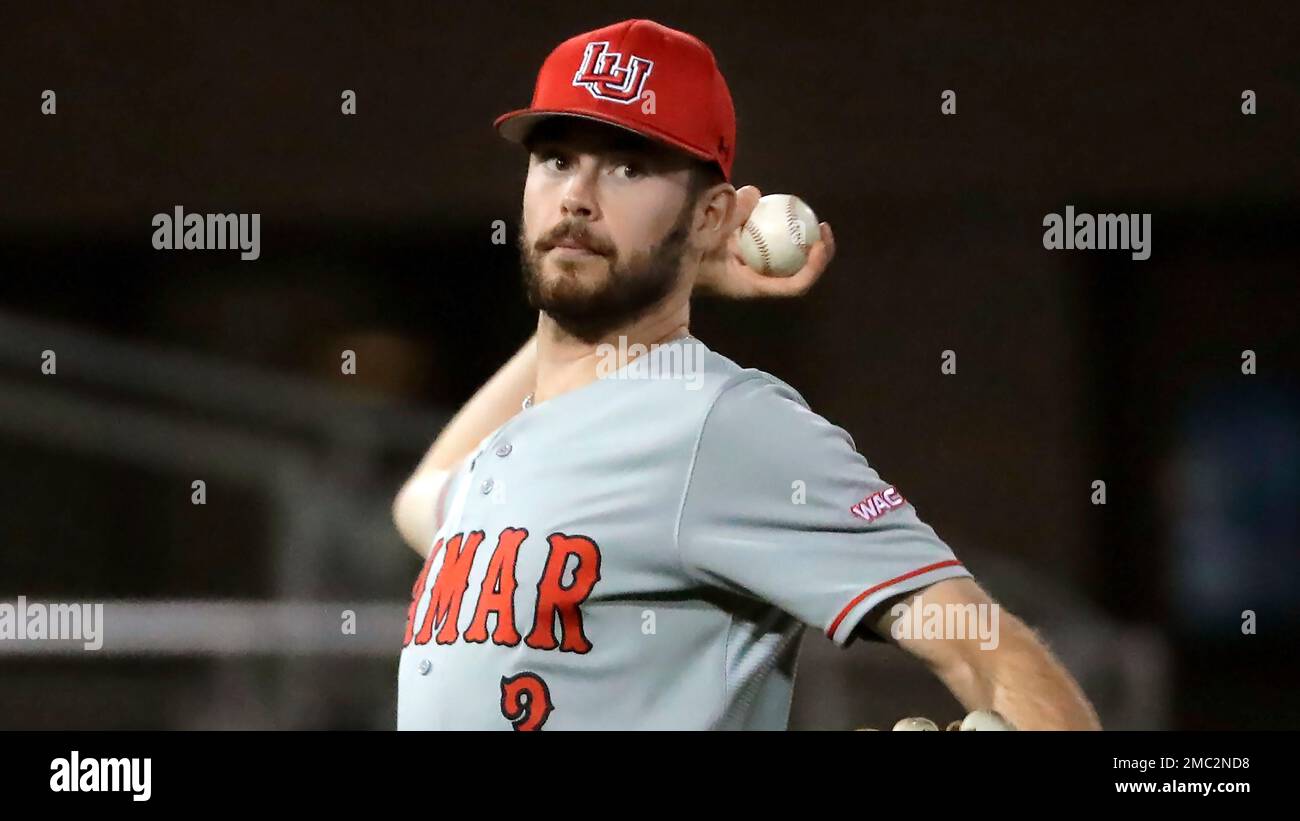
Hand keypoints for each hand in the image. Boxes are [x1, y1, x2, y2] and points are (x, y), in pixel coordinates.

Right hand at [693, 185, 835, 298]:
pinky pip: (764, 239)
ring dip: (795, 236)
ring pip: (782, 254)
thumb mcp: (704, 237)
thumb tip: (754, 192)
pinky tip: (772, 203)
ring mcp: (750, 265)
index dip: (812, 268)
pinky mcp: (743, 251)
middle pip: (796, 272)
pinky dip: (771, 224)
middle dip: (816, 251)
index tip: (817, 242)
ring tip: (803, 211)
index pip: (792, 286)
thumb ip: (728, 216)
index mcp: (750, 285)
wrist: (665, 261)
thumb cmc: (684, 258)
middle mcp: (754, 279)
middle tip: (821, 225)